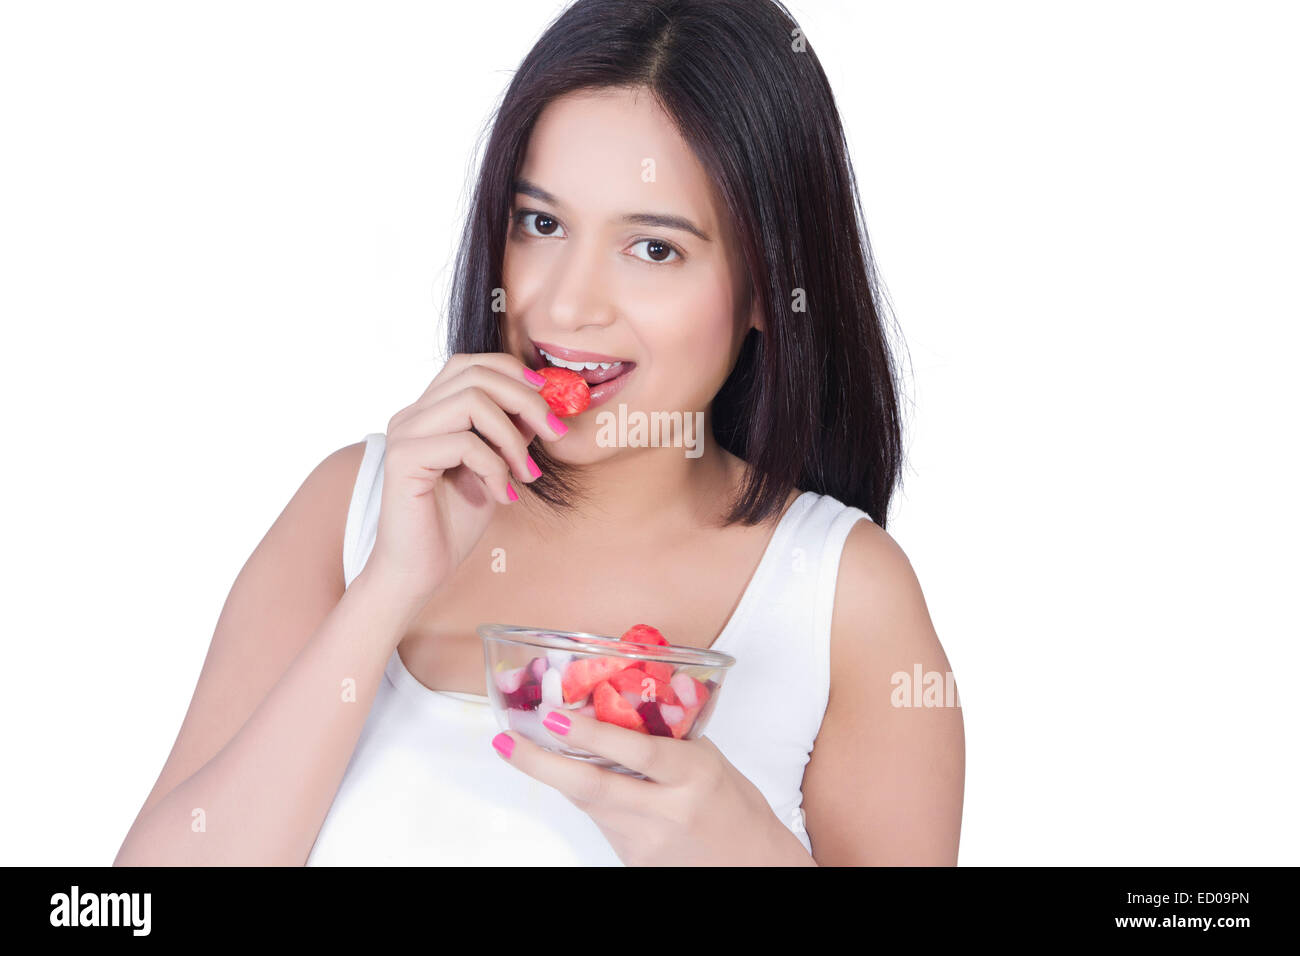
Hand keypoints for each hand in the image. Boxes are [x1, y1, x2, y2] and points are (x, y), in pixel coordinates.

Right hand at [362, 352, 566, 612]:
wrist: (419, 570)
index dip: (515, 372)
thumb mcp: (495, 466)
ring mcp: (405, 434)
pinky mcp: (403, 459)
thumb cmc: (454, 521)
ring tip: (525, 473)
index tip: (549, 400)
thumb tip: (545, 401)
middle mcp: (412, 414)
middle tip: (554, 433)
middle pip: (476, 374)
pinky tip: (502, 495)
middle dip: (527, 400)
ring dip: (512, 438)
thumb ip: (510, 432)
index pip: (472, 363)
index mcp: (430, 410)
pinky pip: (464, 443)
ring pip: (472, 402)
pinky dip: (495, 468)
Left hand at [491, 710, 815, 865]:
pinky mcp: (634, 860)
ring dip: (554, 774)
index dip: (592, 733)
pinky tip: (569, 776)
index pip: (637, 752)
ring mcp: (647, 841)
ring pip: (588, 803)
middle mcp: (668, 810)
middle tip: (508, 740)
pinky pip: (601, 821)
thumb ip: (667, 737)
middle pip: (593, 786)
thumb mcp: (710, 762)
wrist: (753, 866)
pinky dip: (584, 795)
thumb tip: (620, 703)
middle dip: (543, 763)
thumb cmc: (736, 807)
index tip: (554, 716)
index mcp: (693, 775)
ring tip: (520, 749)